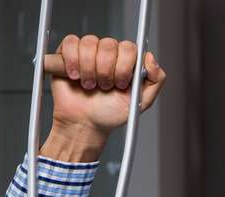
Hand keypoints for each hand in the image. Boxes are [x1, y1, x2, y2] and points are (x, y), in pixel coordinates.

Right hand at [38, 35, 165, 159]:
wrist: (83, 125)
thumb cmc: (108, 115)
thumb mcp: (140, 102)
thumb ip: (155, 81)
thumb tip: (151, 58)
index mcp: (125, 61)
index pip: (129, 48)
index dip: (123, 66)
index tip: (120, 84)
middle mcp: (108, 54)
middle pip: (109, 44)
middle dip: (105, 70)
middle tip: (103, 87)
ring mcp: (88, 52)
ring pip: (90, 42)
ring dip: (88, 68)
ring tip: (89, 85)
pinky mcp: (68, 54)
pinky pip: (70, 43)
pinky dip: (72, 60)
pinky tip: (75, 75)